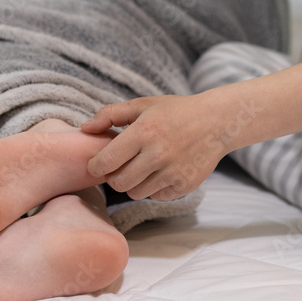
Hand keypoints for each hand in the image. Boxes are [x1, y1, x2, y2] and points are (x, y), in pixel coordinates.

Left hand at [82, 94, 226, 200]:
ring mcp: (172, 172)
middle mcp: (158, 154)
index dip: (95, 166)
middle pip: (118, 183)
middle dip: (114, 176)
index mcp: (144, 131)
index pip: (105, 162)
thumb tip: (84, 129)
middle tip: (121, 165)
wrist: (217, 122)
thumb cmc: (176, 112)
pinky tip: (162, 171)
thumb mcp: (144, 104)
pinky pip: (156, 195)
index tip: (98, 163)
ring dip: (134, 183)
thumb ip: (110, 114)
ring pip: (135, 193)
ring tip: (143, 167)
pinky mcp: (184, 185)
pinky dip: (155, 187)